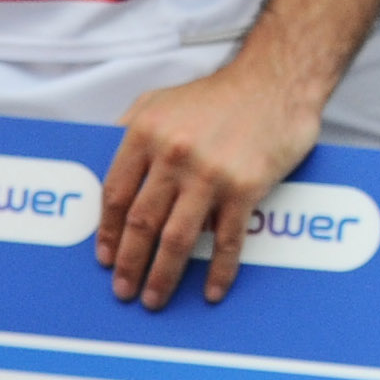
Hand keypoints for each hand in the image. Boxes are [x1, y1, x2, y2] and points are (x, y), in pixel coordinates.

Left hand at [98, 58, 317, 307]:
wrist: (276, 80)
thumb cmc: (216, 95)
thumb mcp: (157, 102)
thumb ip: (126, 135)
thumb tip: (103, 175)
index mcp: (144, 135)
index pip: (115, 196)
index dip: (107, 233)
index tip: (104, 259)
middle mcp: (173, 156)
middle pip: (141, 223)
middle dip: (128, 264)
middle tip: (122, 291)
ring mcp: (209, 173)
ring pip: (176, 239)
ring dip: (162, 275)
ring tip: (154, 299)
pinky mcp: (245, 187)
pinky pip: (226, 240)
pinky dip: (218, 270)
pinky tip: (211, 292)